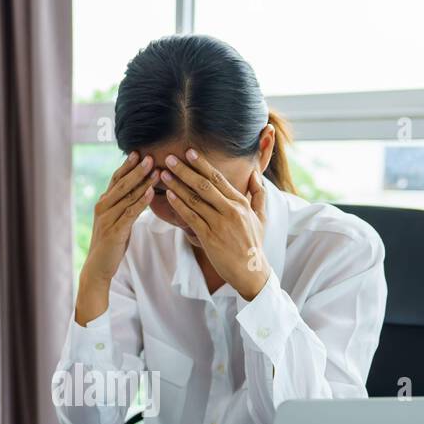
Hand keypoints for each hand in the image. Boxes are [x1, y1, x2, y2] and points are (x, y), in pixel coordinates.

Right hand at [81, 152, 157, 286]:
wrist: (98, 267)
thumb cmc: (110, 243)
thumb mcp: (116, 220)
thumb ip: (124, 205)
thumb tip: (138, 191)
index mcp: (104, 202)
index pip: (116, 179)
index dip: (127, 166)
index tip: (139, 152)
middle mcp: (103, 207)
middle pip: (122, 184)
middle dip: (137, 170)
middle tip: (150, 156)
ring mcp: (107, 219)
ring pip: (127, 197)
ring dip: (142, 183)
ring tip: (156, 171)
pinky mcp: (114, 232)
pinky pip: (130, 213)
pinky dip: (140, 202)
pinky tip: (151, 193)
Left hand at [161, 149, 268, 298]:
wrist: (250, 272)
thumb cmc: (253, 244)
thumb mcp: (261, 217)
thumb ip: (258, 194)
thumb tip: (254, 175)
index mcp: (241, 203)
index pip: (218, 178)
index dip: (202, 164)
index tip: (189, 152)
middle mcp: (230, 210)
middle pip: (204, 184)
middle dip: (185, 170)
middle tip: (169, 158)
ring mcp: (219, 224)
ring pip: (195, 199)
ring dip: (177, 185)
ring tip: (163, 174)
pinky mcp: (209, 238)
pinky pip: (191, 217)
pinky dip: (179, 205)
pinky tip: (169, 195)